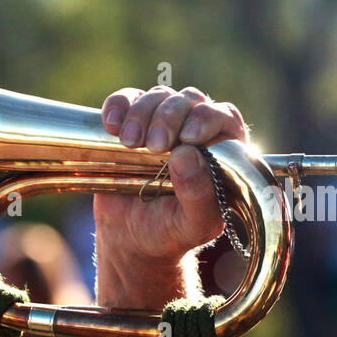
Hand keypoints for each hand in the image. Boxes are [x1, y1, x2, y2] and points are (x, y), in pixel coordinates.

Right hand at [94, 85, 249, 268]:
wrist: (131, 240)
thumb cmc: (172, 232)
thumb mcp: (193, 225)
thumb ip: (199, 196)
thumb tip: (186, 154)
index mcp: (224, 152)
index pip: (224, 117)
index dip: (207, 119)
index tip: (188, 137)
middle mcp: (197, 131)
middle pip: (190, 101)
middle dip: (171, 116)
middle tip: (154, 145)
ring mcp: (164, 123)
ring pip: (159, 96)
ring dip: (143, 113)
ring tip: (130, 143)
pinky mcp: (133, 122)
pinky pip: (126, 99)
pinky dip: (118, 105)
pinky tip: (112, 125)